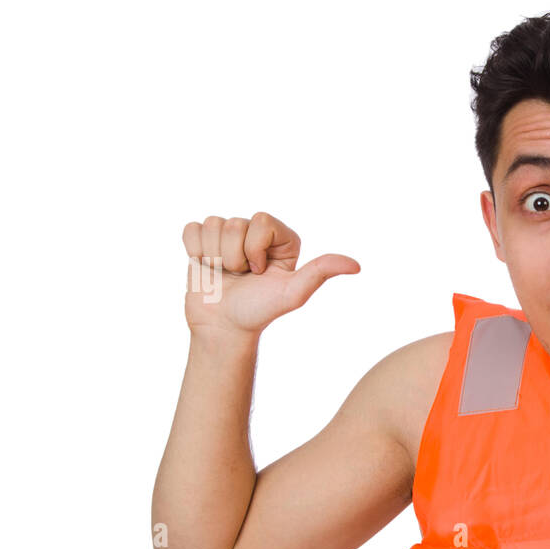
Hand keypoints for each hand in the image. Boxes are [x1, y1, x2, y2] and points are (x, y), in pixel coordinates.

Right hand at [181, 212, 359, 334]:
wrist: (224, 328)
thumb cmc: (260, 312)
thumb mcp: (293, 294)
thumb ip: (321, 272)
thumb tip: (357, 266)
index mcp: (281, 239)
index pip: (260, 221)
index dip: (255, 249)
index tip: (259, 273)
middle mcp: (256, 233)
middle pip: (234, 223)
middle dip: (234, 256)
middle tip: (242, 277)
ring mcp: (229, 235)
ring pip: (212, 224)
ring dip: (215, 257)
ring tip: (226, 275)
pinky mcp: (203, 240)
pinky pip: (192, 229)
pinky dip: (195, 252)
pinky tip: (208, 269)